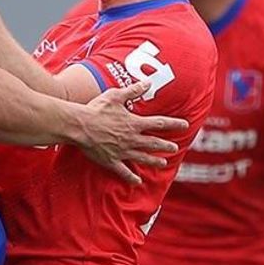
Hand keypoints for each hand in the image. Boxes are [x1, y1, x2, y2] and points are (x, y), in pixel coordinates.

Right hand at [75, 82, 189, 183]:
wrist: (78, 126)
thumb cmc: (96, 109)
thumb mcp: (115, 96)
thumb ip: (133, 90)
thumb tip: (147, 83)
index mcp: (134, 123)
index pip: (159, 123)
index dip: (173, 123)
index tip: (185, 125)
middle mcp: (131, 138)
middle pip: (153, 143)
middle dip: (165, 145)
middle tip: (175, 148)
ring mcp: (122, 151)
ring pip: (142, 158)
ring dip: (154, 161)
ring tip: (163, 163)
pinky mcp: (111, 160)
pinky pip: (123, 171)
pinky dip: (131, 177)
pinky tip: (137, 182)